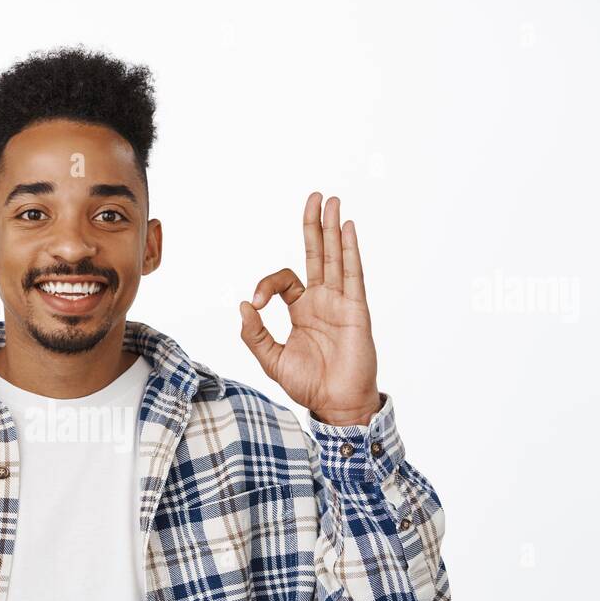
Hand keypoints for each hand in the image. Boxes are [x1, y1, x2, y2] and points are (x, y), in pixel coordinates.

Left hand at [238, 192, 379, 425]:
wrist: (336, 403)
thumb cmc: (308, 384)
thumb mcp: (271, 359)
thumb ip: (255, 334)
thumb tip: (243, 306)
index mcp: (302, 311)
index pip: (285, 281)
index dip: (267, 284)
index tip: (257, 302)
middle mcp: (322, 301)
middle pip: (317, 255)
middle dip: (314, 226)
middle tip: (314, 197)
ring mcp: (341, 303)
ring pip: (335, 258)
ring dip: (332, 229)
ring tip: (330, 201)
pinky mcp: (356, 310)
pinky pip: (353, 274)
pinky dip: (349, 250)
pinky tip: (347, 228)